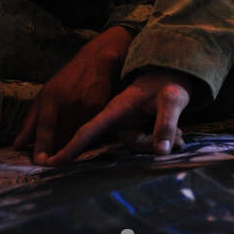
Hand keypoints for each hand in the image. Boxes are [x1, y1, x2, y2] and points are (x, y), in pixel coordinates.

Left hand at [14, 27, 131, 163]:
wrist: (97, 62)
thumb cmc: (66, 80)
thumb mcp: (44, 95)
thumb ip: (30, 122)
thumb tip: (17, 146)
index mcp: (51, 97)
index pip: (45, 126)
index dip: (42, 146)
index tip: (40, 162)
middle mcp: (69, 102)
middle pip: (62, 137)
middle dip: (55, 153)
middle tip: (50, 164)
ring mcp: (87, 107)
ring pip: (77, 138)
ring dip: (70, 148)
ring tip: (65, 155)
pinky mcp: (102, 110)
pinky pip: (92, 133)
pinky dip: (85, 140)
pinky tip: (82, 142)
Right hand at [46, 70, 193, 165]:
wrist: (173, 71)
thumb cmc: (169, 82)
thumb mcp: (172, 100)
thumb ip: (166, 125)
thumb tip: (161, 152)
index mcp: (116, 109)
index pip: (89, 131)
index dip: (71, 148)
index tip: (52, 162)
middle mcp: (117, 118)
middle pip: (131, 146)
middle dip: (154, 145)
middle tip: (179, 136)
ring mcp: (126, 124)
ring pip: (141, 146)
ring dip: (163, 142)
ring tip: (181, 132)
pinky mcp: (135, 128)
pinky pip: (148, 144)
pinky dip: (165, 140)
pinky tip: (178, 133)